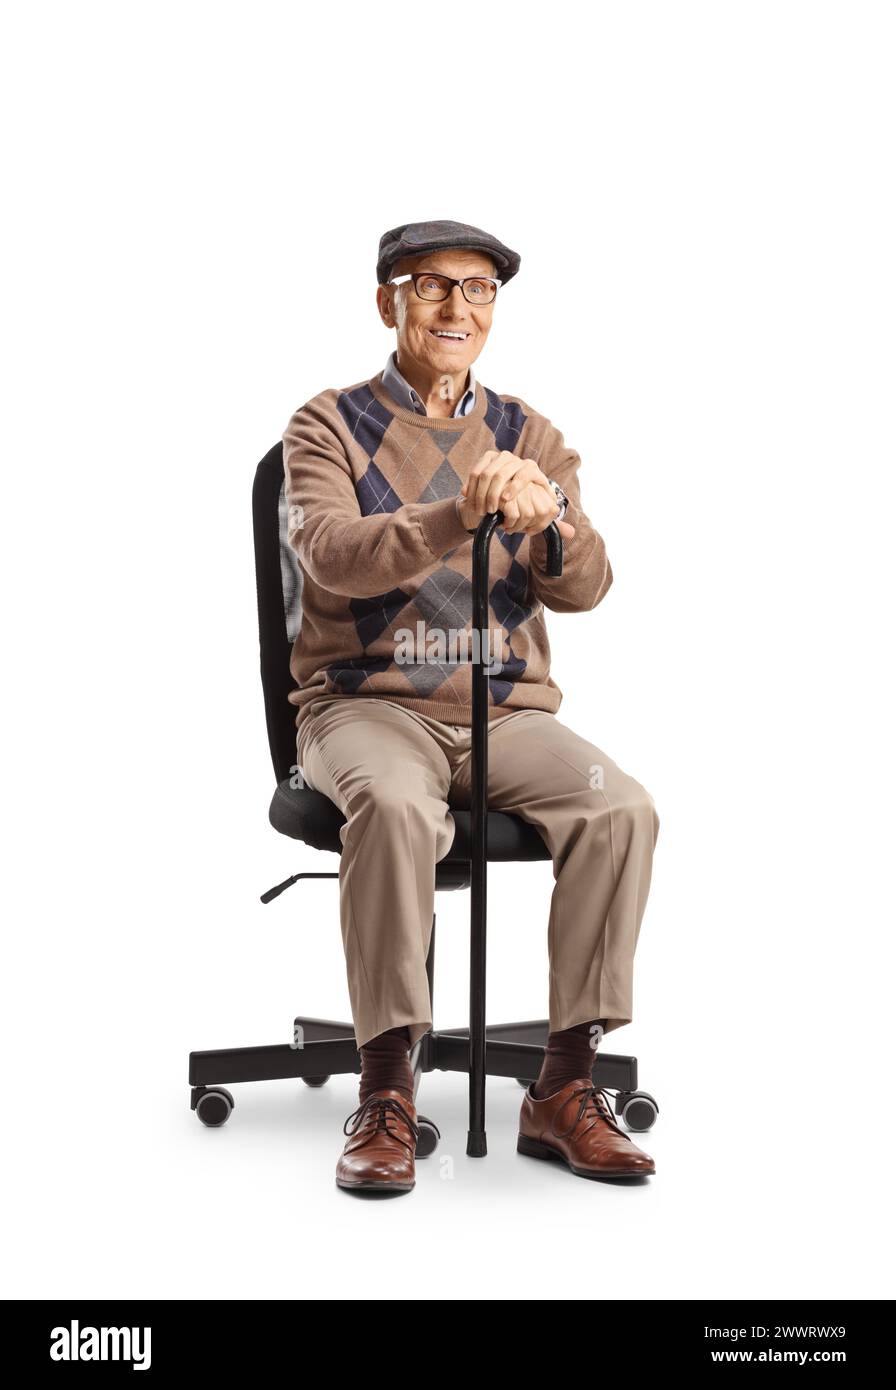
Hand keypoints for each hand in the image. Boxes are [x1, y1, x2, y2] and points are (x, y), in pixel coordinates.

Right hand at [457, 449, 575, 537]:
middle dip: (492, 496)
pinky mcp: (488, 456)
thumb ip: (549, 523)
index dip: (516, 486)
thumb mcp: (535, 516)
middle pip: (503, 474)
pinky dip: (472, 487)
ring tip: (480, 510)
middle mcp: (520, 462)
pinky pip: (477, 471)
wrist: (500, 496)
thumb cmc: (519, 509)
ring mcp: (503, 457)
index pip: (527, 473)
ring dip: (480, 495)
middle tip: (488, 513)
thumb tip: (571, 532)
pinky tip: (470, 499)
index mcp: (535, 473)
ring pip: (487, 474)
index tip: (505, 502)